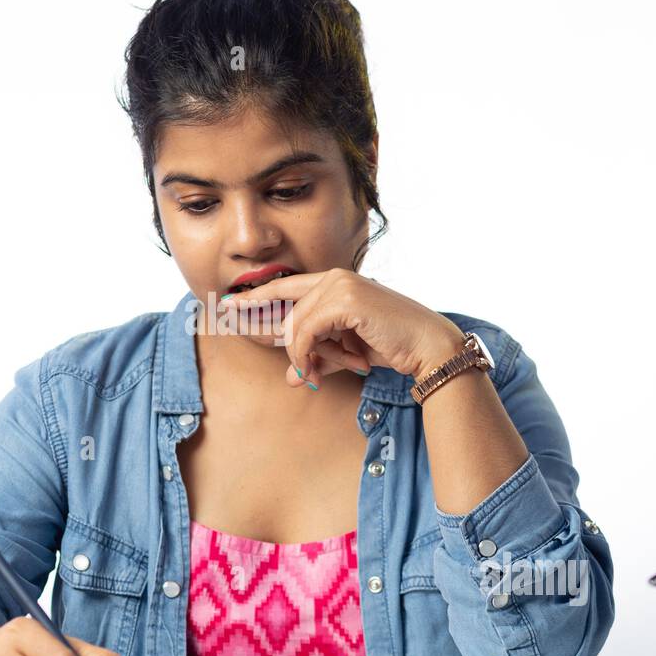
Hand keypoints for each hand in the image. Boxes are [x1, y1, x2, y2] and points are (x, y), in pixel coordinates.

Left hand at [218, 268, 466, 387]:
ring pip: (296, 326)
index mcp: (336, 282)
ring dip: (306, 358)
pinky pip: (306, 332)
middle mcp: (335, 277)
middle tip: (308, 376)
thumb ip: (318, 357)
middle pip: (288, 314)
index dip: (255, 297)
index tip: (227, 306)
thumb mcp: (347, 352)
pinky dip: (308, 356)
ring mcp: (340, 285)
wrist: (428, 347)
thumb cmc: (392, 347)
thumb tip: (292, 378)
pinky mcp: (344, 300)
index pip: (285, 286)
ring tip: (324, 375)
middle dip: (292, 350)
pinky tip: (322, 371)